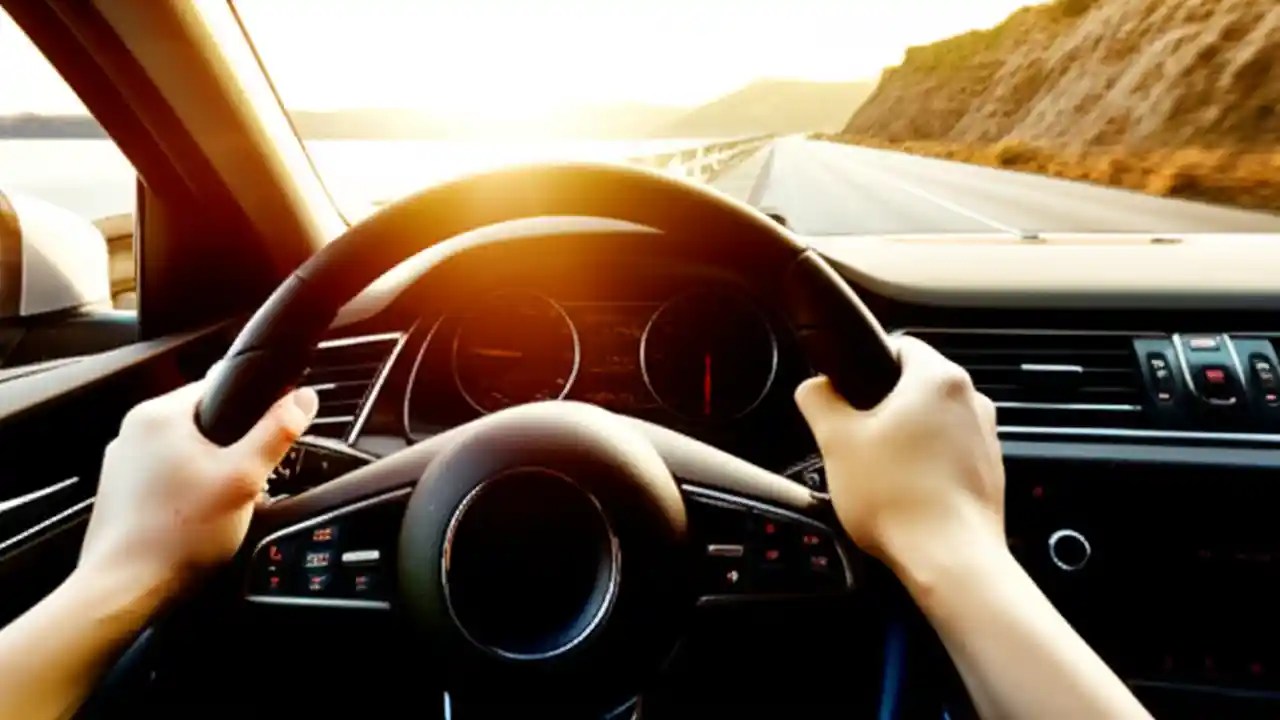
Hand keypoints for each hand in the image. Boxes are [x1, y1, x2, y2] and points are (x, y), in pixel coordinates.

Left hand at [78, 380, 317, 601]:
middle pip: (204, 422)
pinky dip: (188, 490)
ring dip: (211, 470)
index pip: (219, 383)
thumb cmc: (178, 534)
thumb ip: (276, 433)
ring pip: (185, 451)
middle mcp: (133, 431)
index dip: (254, 406)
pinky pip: (167, 476)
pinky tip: (198, 518)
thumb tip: (303, 399)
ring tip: (223, 503)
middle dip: (233, 447)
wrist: (125, 588)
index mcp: (159, 414)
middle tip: (248, 480)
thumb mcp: (243, 478)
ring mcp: (122, 463)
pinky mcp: (120, 491)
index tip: (269, 435)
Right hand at [794, 336, 1004, 575]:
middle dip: (883, 408)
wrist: (948, 559)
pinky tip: (905, 492)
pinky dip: (926, 465)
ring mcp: (987, 437)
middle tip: (855, 440)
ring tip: (880, 472)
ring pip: (933, 422)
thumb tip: (814, 387)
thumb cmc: (896, 498)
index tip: (846, 395)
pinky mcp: (990, 471)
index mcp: (938, 378)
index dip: (864, 365)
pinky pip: (949, 454)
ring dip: (905, 438)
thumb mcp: (836, 441)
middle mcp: (972, 400)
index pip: (899, 345)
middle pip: (915, 386)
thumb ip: (818, 399)